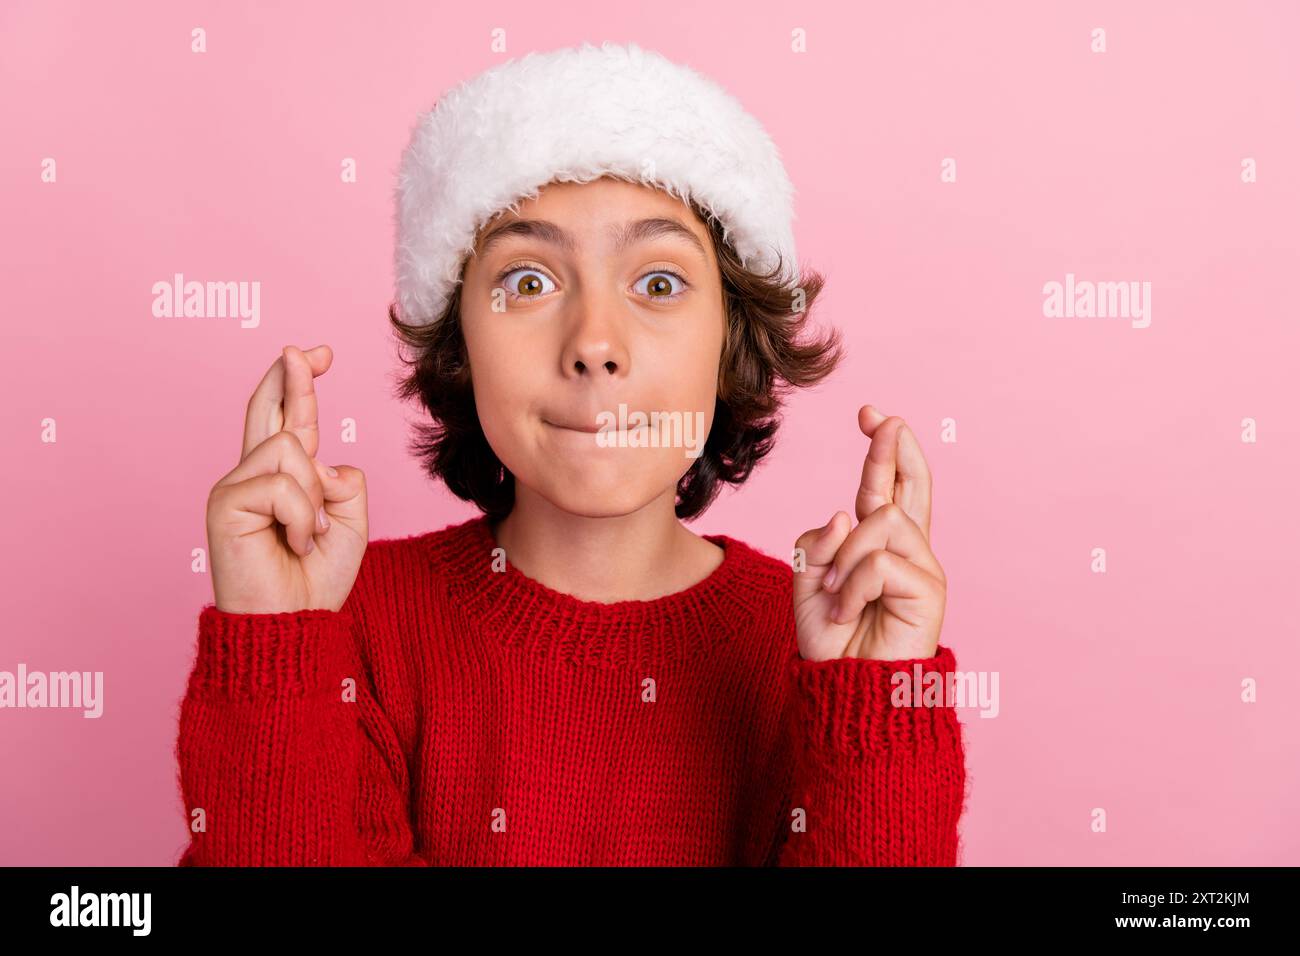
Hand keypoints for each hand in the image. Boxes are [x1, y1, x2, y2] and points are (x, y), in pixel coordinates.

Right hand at [206, 345, 367, 613]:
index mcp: (284, 479)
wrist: (292, 624)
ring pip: (291, 449)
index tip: (318, 353)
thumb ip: (343, 481)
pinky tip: (295, 544)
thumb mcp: (349, 522)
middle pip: (265, 408)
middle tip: (306, 350)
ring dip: (315, 497)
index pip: (289, 420)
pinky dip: (302, 516)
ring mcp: (234, 486)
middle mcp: (254, 476)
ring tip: (309, 536)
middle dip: (289, 376)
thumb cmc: (316, 580)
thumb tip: (320, 459)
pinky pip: (282, 483)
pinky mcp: (224, 502)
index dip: (300, 384)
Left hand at [792, 405, 945, 661]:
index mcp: (877, 545)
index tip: (871, 414)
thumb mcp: (808, 582)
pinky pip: (878, 562)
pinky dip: (851, 587)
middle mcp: (906, 550)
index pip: (884, 487)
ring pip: (880, 521)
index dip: (883, 450)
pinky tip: (846, 613)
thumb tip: (844, 513)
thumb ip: (819, 543)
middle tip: (885, 418)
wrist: (848, 691)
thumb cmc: (831, 641)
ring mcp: (922, 567)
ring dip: (844, 558)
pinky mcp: (930, 589)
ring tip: (834, 598)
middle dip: (895, 447)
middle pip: (911, 485)